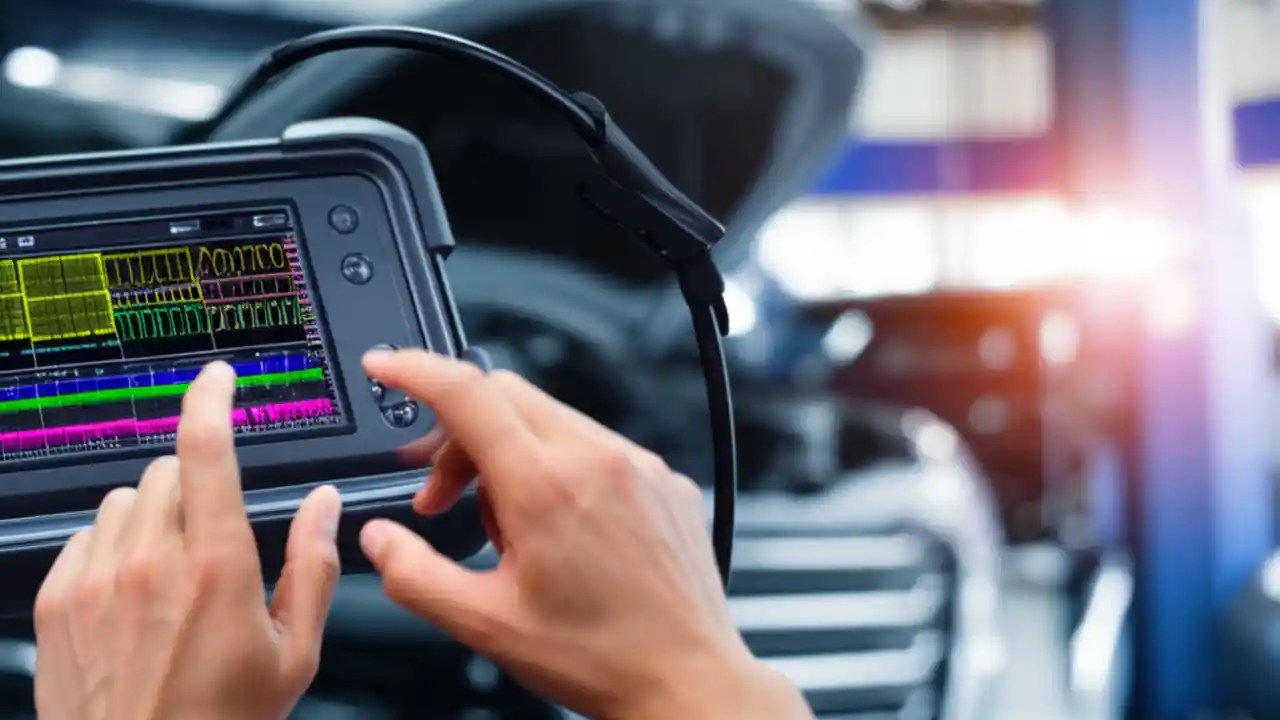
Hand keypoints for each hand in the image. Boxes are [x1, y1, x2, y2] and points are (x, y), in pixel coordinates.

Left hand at [34, 362, 342, 719]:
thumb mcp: (295, 655)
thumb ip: (314, 567)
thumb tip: (324, 505)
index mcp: (217, 568)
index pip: (206, 450)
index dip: (211, 398)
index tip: (218, 378)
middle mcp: (149, 563)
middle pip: (167, 470)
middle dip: (198, 483)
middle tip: (217, 533)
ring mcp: (95, 580)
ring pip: (124, 498)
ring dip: (154, 511)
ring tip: (175, 567)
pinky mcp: (58, 601)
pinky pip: (85, 534)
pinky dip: (114, 544)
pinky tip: (135, 589)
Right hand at [359, 350, 809, 719]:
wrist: (687, 681)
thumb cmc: (601, 658)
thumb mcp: (486, 624)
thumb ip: (415, 576)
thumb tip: (380, 540)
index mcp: (545, 487)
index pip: (466, 393)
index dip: (415, 369)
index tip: (387, 366)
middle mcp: (597, 460)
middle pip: (504, 397)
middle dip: (458, 437)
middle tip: (445, 499)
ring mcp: (638, 466)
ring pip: (551, 419)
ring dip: (509, 454)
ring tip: (511, 530)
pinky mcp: (664, 480)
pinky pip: (597, 446)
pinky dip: (561, 467)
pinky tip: (563, 529)